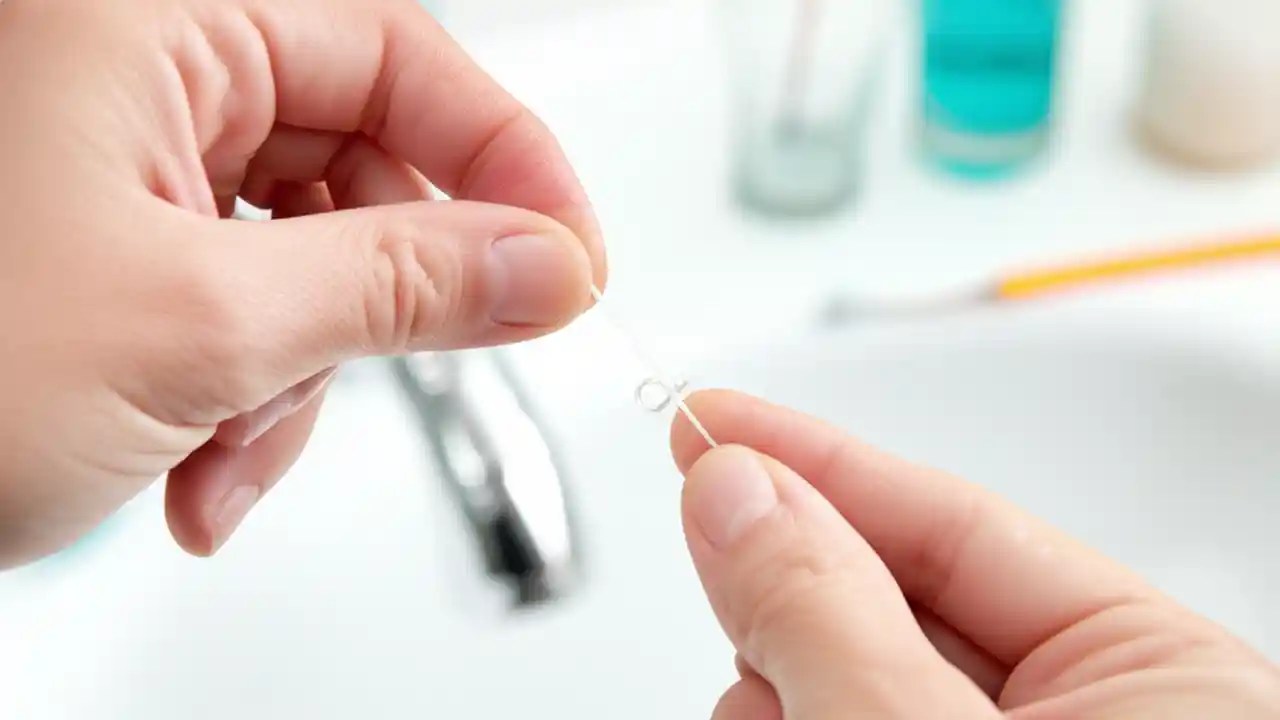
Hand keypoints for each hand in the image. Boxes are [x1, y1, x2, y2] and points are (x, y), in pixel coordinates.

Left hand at [0, 0, 602, 566]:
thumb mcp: (204, 326)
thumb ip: (404, 285)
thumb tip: (546, 268)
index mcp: (142, 16)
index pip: (397, 49)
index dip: (505, 157)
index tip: (569, 255)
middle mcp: (129, 65)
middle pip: (355, 159)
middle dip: (378, 299)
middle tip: (424, 363)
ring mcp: (116, 155)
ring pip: (303, 250)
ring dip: (300, 373)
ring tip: (234, 458)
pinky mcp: (110, 237)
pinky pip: (241, 298)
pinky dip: (244, 392)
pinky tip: (197, 465)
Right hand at [672, 391, 1279, 718]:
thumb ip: (825, 615)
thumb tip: (736, 489)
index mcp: (1162, 680)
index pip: (955, 519)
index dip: (818, 460)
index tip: (710, 417)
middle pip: (897, 598)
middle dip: (792, 592)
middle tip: (717, 568)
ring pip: (855, 676)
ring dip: (779, 685)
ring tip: (763, 716)